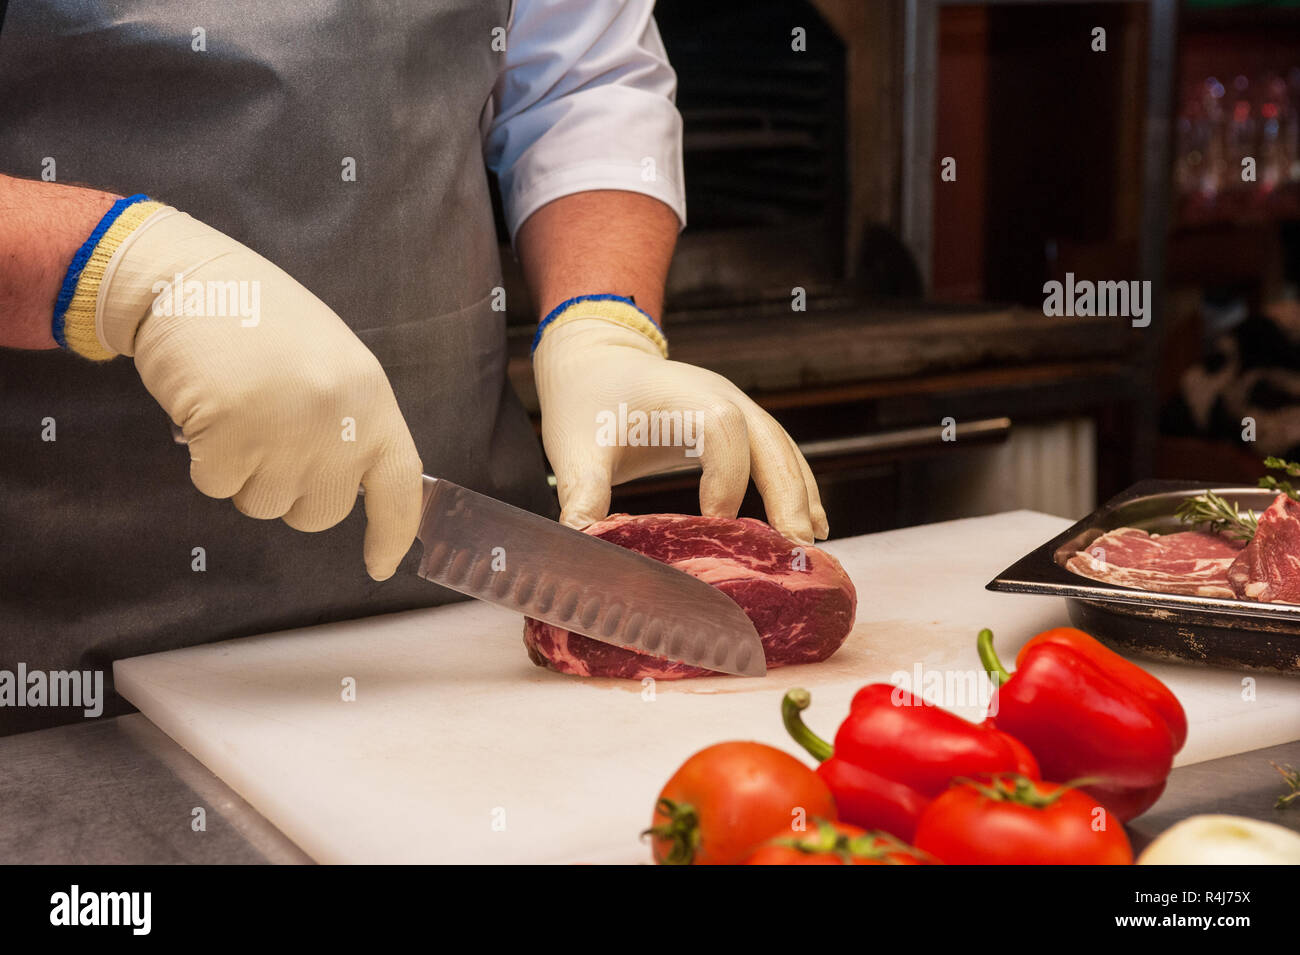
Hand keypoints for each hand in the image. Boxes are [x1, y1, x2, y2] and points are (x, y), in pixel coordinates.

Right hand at [97, 208, 421, 579]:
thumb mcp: (335, 368)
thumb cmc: (262, 322)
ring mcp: (285, 431)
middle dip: (289, 490)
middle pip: (319, 513)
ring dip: (243, 471)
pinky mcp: (229, 435)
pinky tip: (206, 410)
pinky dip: (204, 459)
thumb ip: (351, 426)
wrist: (191, 277)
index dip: (393, 533)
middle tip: (268, 433)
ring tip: (239, 409)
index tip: (380, 566)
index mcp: (372, 401)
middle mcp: (339, 423)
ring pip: (263, 505)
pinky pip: (217, 486)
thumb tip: (353, 490)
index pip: (399, 486)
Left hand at [533, 316, 826, 543]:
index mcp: (679, 396)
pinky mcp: (741, 425)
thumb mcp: (575, 450)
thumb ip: (583, 496)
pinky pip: (780, 455)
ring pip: (783, 450)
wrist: (595, 362)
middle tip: (793, 549)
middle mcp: (720, 396)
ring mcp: (737, 407)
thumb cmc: (587, 404)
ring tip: (809, 547)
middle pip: (769, 441)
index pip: (721, 426)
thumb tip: (584, 548)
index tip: (715, 524)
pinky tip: (812, 525)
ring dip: (799, 496)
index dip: (727, 475)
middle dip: (786, 495)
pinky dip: (797, 488)